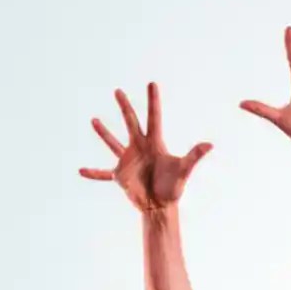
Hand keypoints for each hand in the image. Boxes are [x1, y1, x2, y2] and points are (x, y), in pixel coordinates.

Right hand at [80, 84, 212, 211]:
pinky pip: (102, 173)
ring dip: (103, 133)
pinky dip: (92, 173)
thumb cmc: (174, 188)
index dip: (153, 100)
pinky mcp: (119, 175)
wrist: (161, 206)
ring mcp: (128, 160)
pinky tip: (80, 171)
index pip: (153, 117)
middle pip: (131, 122)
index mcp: (154, 143)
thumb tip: (210, 144)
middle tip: (118, 91)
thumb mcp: (184, 170)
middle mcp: (139, 147)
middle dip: (124, 106)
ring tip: (94, 120)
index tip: (152, 83)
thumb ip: (194, 156)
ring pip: (113, 142)